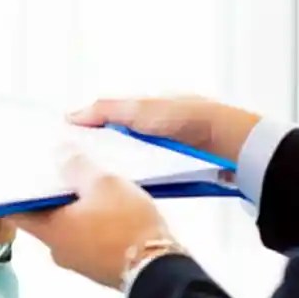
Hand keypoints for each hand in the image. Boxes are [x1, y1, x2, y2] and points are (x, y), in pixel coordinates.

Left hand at [13, 151, 172, 288]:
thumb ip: (76, 164)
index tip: (21, 172)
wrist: (162, 266)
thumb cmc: (128, 226)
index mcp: (51, 231)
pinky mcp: (100, 262)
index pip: (18, 210)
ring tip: (84, 179)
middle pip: (44, 216)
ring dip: (74, 205)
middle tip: (56, 166)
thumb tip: (59, 151)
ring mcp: (79, 258)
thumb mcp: (102, 183)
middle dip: (50, 192)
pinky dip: (90, 218)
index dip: (17, 190)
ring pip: (67, 225)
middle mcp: (59, 249)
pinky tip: (103, 201)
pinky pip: (87, 234)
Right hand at [69, 95, 260, 165]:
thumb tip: (71, 116)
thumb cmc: (188, 117)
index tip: (69, 148)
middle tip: (83, 171)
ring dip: (123, 171)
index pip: (107, 120)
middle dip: (105, 156)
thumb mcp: (139, 110)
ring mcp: (166, 150)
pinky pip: (151, 176)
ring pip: (134, 163)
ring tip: (104, 183)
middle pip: (118, 144)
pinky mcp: (177, 169)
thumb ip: (105, 111)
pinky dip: (142, 181)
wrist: (229, 142)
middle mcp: (153, 127)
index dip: (89, 133)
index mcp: (143, 108)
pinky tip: (132, 189)